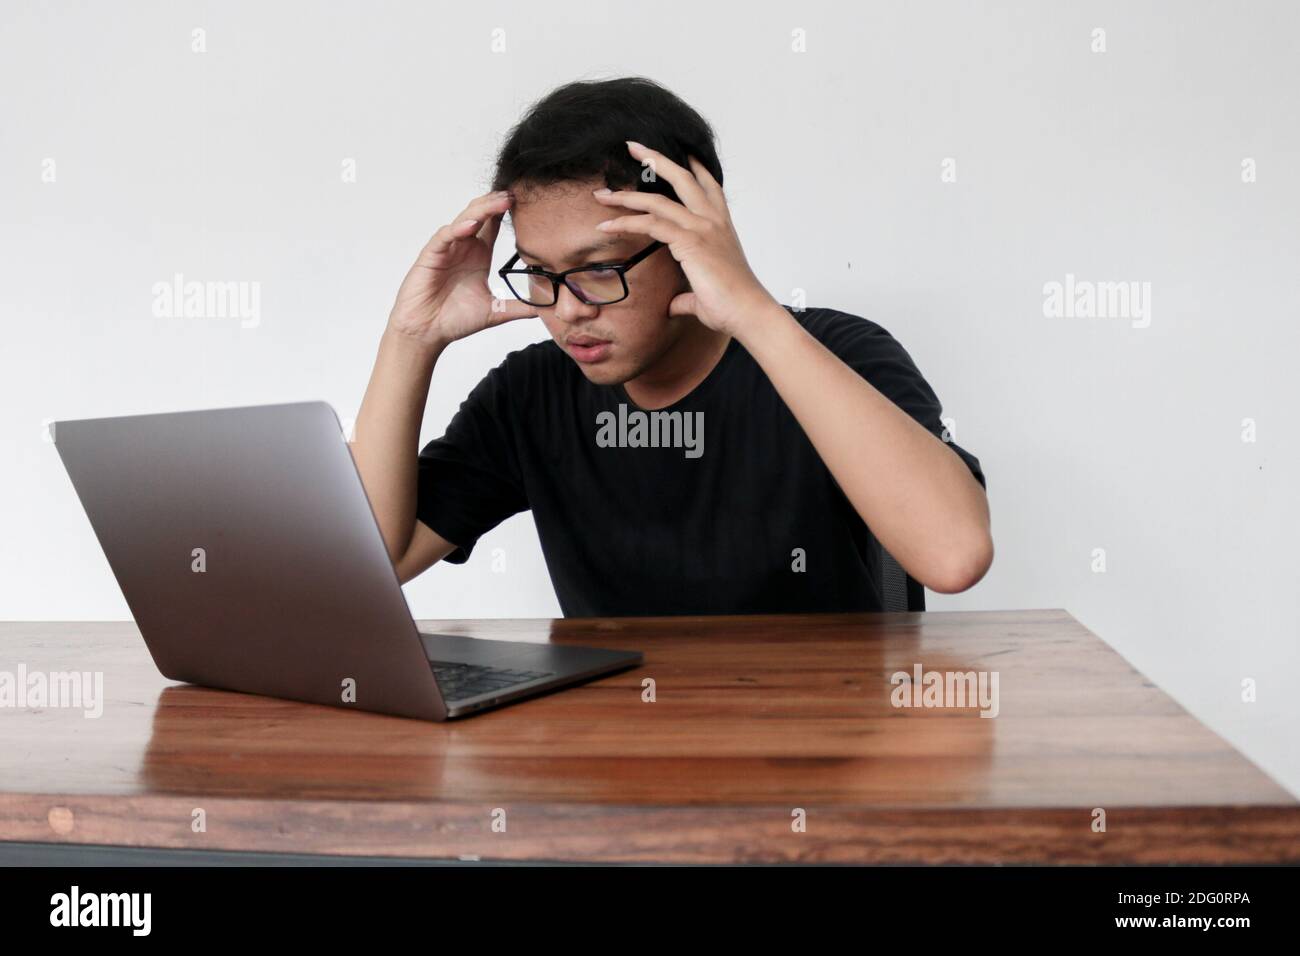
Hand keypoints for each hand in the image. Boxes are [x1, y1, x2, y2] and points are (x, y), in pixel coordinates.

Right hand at [387, 190, 536, 347]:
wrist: (427, 333)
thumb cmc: (454, 319)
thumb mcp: (496, 311)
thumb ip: (521, 307)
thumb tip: (548, 309)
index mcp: (478, 254)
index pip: (493, 225)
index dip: (506, 211)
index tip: (527, 201)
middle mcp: (463, 246)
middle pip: (481, 214)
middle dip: (498, 202)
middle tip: (517, 193)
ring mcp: (447, 248)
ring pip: (465, 219)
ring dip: (483, 209)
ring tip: (502, 201)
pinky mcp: (432, 255)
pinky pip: (446, 236)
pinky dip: (458, 229)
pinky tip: (472, 225)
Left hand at [591, 141, 778, 336]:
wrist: (748, 313)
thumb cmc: (732, 305)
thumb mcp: (704, 295)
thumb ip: (686, 296)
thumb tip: (674, 304)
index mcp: (721, 226)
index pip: (707, 186)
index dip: (694, 166)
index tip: (681, 151)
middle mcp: (712, 220)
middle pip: (682, 177)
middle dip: (655, 158)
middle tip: (633, 146)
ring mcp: (701, 228)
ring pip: (658, 199)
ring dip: (627, 195)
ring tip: (603, 194)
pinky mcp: (689, 241)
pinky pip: (651, 224)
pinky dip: (626, 223)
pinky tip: (606, 225)